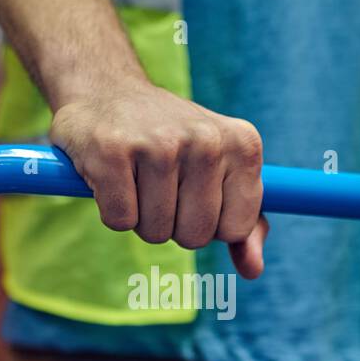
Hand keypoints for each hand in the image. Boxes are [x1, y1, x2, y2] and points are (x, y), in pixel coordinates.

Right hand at [49, 78, 268, 278]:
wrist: (107, 90)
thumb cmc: (170, 141)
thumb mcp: (220, 173)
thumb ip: (244, 223)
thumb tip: (252, 269)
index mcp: (243, 144)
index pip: (234, 229)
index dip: (209, 224)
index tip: (193, 192)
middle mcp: (206, 139)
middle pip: (195, 236)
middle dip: (172, 223)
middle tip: (160, 184)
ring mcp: (159, 143)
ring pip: (156, 232)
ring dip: (141, 217)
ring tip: (136, 176)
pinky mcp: (112, 151)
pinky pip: (120, 220)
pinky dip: (112, 210)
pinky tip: (113, 175)